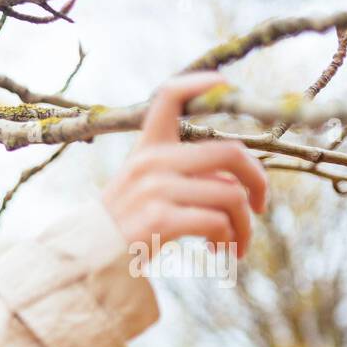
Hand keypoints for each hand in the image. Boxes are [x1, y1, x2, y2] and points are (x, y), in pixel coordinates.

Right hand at [101, 71, 268, 258]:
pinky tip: (220, 251)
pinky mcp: (159, 218)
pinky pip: (217, 222)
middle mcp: (151, 162)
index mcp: (146, 150)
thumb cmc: (123, 229)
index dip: (201, 84)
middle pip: (229, 153)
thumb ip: (183, 176)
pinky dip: (228, 239)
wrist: (86, 262)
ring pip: (230, 195)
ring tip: (236, 243)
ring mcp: (154, 189)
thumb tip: (238, 183)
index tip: (226, 85)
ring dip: (244, 225)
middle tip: (261, 204)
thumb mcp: (142, 190)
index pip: (169, 97)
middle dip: (258, 180)